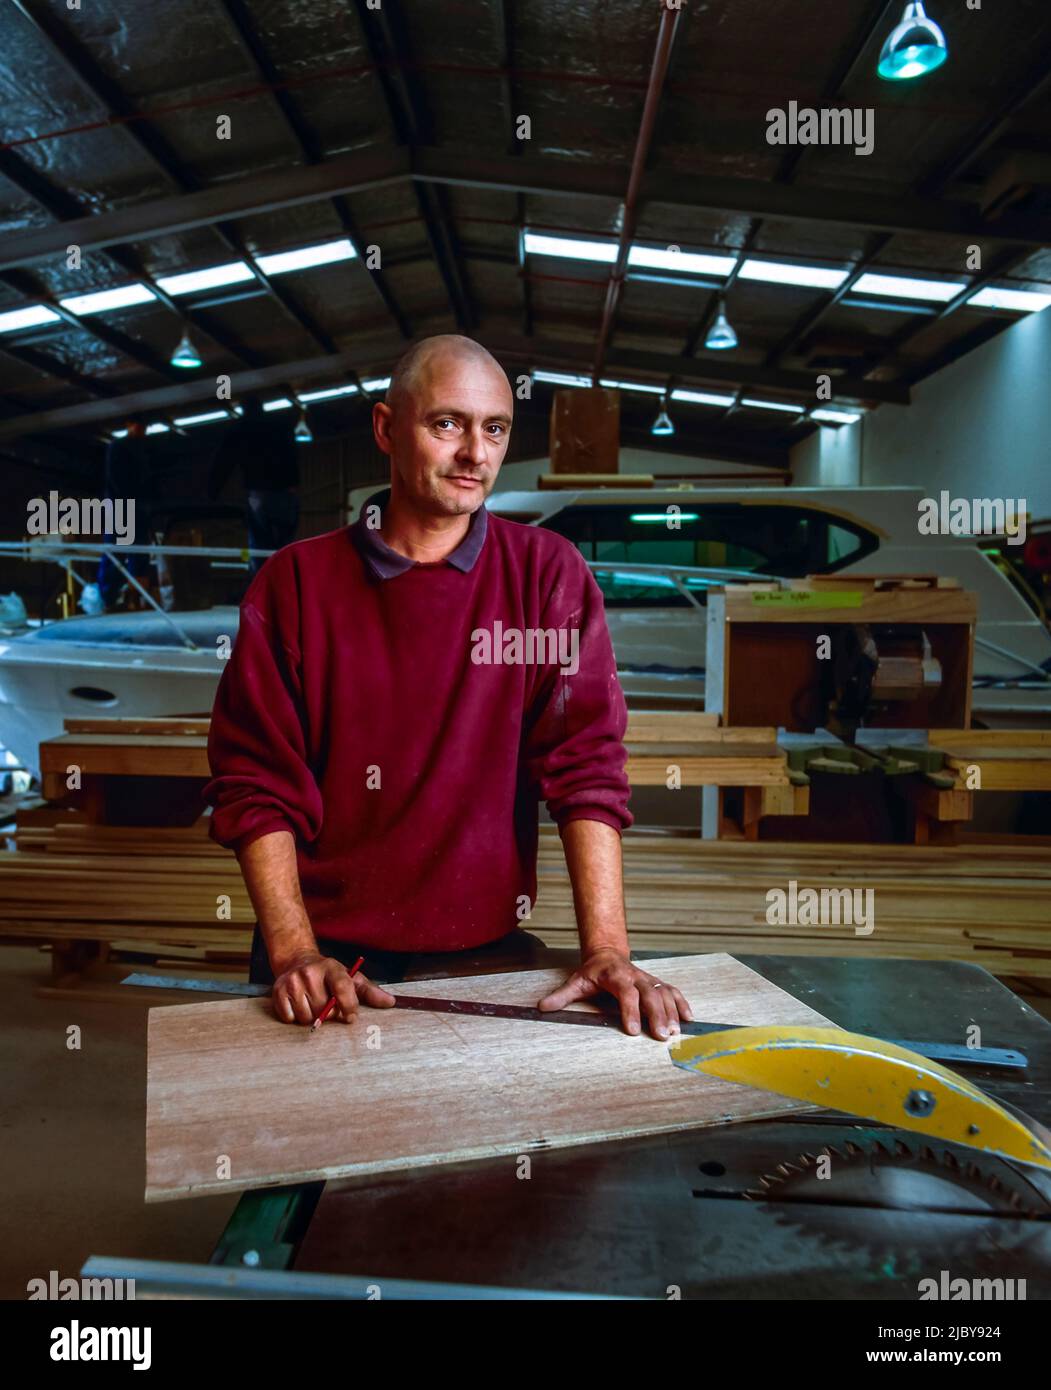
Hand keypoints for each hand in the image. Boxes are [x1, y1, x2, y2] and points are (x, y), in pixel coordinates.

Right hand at [271, 952, 395, 1025]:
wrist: (297, 961)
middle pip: (324, 1009)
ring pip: (306, 1016)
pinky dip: (294, 1018)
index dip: (348, 1005)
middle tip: (326, 1005)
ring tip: (312, 1004)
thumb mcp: (350, 978)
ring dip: (311, 1016)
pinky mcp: (278, 992)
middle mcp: (310, 972)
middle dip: (328, 1013)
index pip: (343, 987)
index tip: (351, 1017)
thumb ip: (370, 991)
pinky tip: (299, 1005)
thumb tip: (391, 1002)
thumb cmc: (328, 975)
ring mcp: (292, 981)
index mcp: (331, 968)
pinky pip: (289, 1018)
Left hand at [537, 948, 692, 1039]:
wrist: (607, 953)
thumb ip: (562, 995)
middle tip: (662, 1036)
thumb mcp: (576, 981)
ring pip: (664, 994)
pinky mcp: (656, 983)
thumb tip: (542, 1007)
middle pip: (650, 995)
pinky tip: (688, 1019)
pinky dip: (682, 1004)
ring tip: (676, 1032)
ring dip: (672, 1012)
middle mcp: (635, 976)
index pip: (626, 993)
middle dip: (657, 1015)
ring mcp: (648, 979)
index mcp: (616, 976)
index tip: (633, 1030)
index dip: (630, 1011)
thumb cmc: (592, 972)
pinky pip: (673, 991)